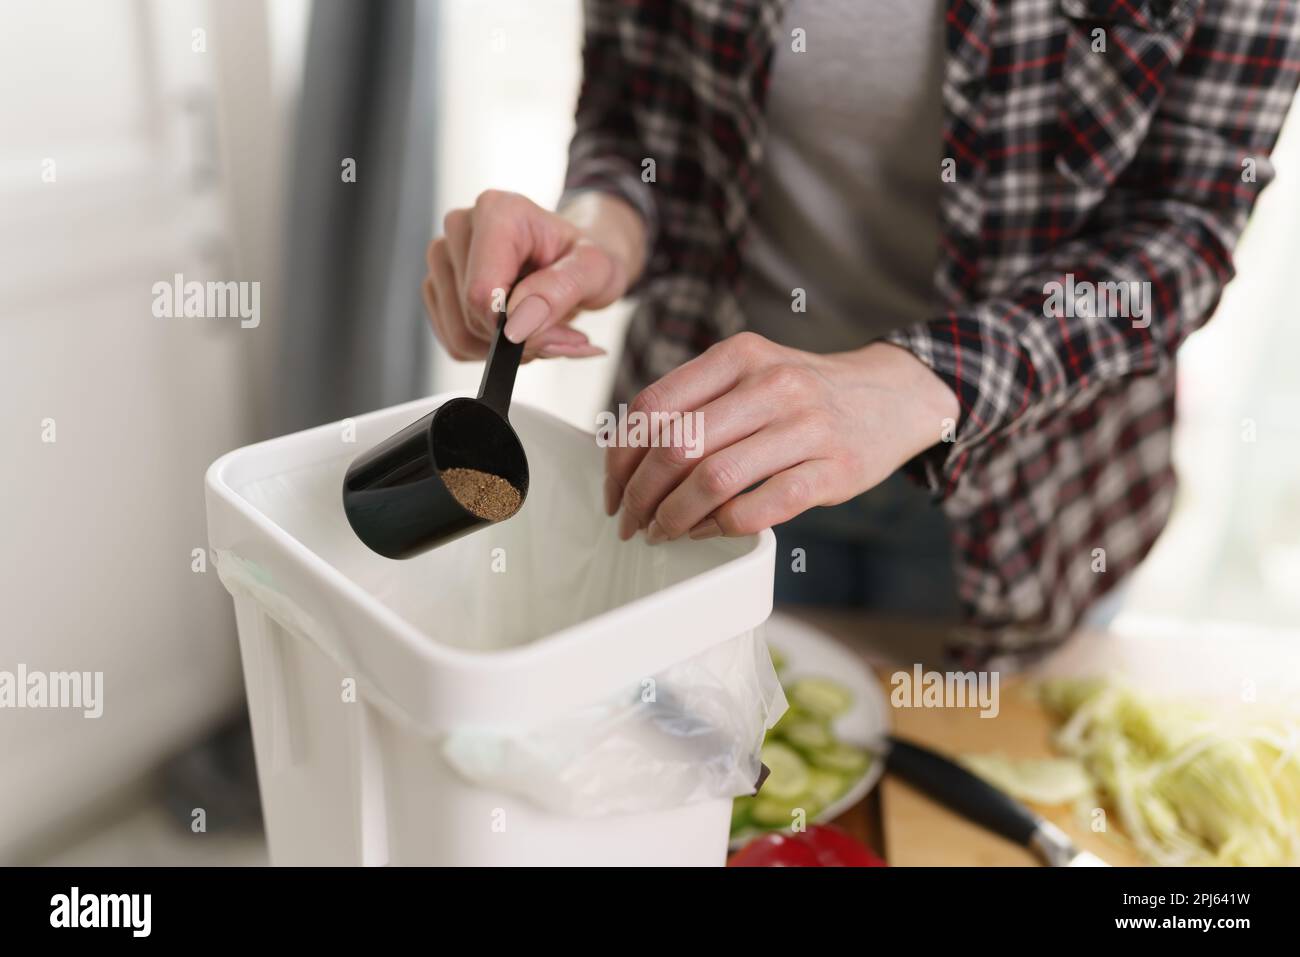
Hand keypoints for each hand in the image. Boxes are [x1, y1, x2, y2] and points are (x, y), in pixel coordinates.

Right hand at [422, 190, 643, 360]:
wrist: (574, 258)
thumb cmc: (583, 258)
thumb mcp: (596, 271)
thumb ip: (559, 292)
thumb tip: (515, 327)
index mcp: (497, 211)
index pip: (483, 292)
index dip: (516, 327)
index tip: (553, 329)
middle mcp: (460, 227)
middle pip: (471, 316)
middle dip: (518, 340)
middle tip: (556, 330)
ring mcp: (442, 258)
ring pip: (460, 335)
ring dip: (506, 349)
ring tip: (539, 328)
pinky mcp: (437, 287)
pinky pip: (455, 342)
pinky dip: (490, 350)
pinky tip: (516, 330)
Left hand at [604, 333, 959, 540]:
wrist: (893, 396)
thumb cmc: (806, 394)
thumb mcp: (752, 373)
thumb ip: (696, 401)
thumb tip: (627, 455)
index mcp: (739, 355)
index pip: (654, 406)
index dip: (621, 456)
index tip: (613, 487)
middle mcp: (770, 384)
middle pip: (675, 446)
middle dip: (640, 494)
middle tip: (630, 520)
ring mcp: (804, 427)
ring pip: (712, 480)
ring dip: (673, 517)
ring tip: (662, 531)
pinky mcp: (831, 470)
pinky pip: (757, 508)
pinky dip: (719, 528)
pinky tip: (707, 531)